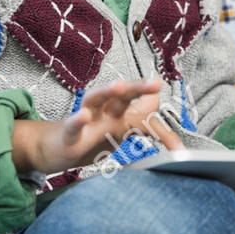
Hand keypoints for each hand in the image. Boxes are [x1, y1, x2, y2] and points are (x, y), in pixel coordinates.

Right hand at [25, 79, 182, 174]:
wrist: (57, 149)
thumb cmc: (91, 136)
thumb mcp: (119, 128)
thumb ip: (140, 116)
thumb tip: (158, 100)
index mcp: (119, 113)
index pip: (145, 113)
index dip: (162, 131)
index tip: (177, 150)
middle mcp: (104, 112)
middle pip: (122, 96)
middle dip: (138, 88)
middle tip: (155, 83)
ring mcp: (86, 121)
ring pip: (96, 100)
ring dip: (107, 91)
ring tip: (119, 86)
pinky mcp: (69, 135)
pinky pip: (72, 126)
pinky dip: (77, 120)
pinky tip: (83, 116)